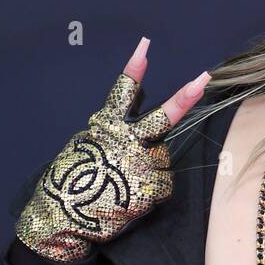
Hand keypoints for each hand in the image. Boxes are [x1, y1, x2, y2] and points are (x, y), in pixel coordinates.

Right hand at [14, 36, 211, 262]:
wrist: (60, 219)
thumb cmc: (70, 184)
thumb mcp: (86, 147)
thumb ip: (112, 136)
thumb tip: (135, 133)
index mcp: (106, 127)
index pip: (123, 94)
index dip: (134, 69)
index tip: (145, 46)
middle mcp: (125, 141)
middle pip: (161, 119)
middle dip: (183, 99)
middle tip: (203, 79)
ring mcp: (139, 165)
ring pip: (163, 160)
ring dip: (152, 171)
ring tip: (126, 183)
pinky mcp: (148, 189)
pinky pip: (163, 186)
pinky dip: (152, 193)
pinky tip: (132, 198)